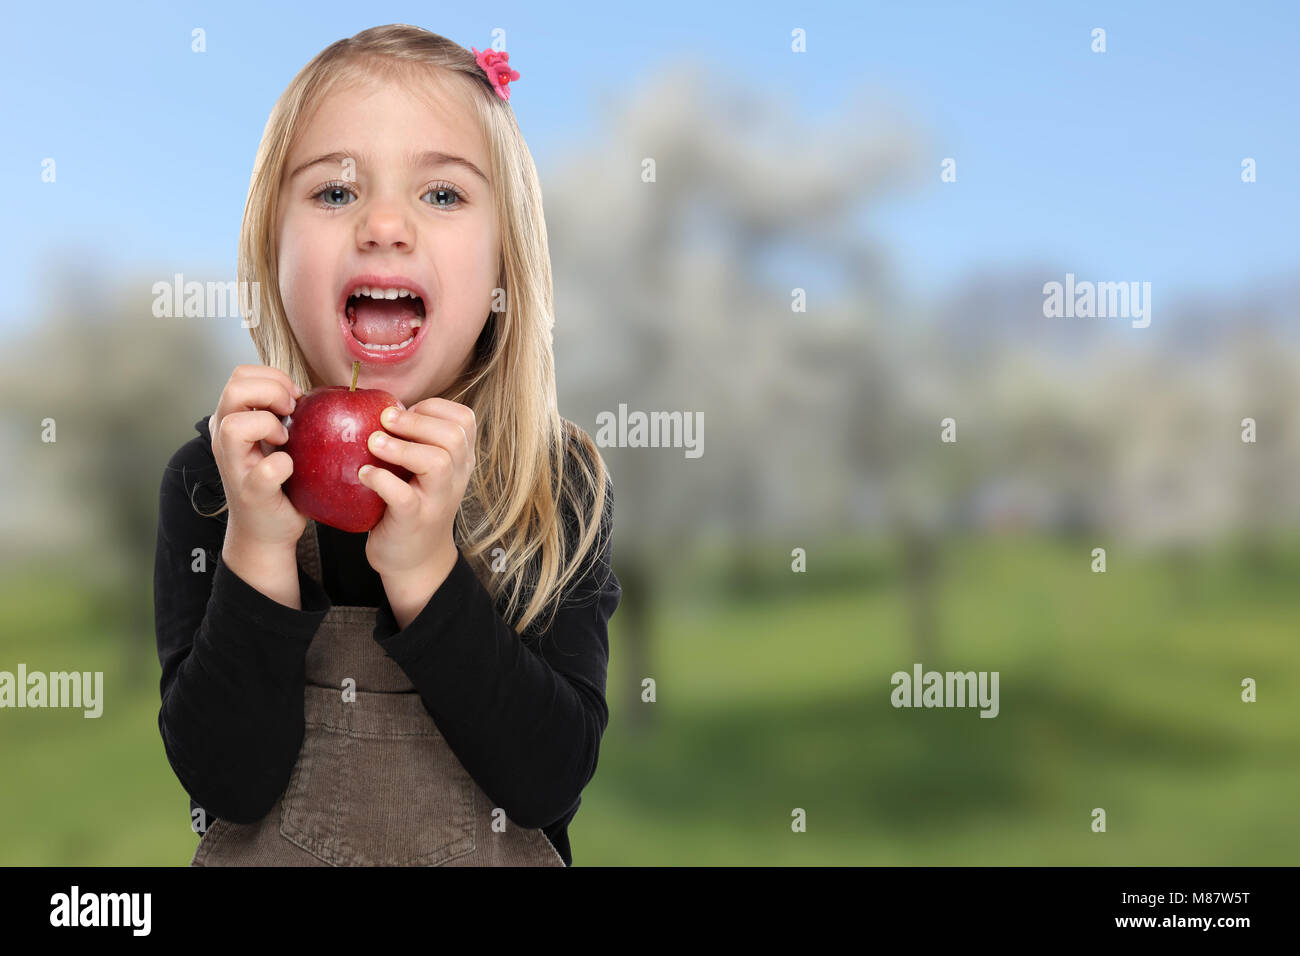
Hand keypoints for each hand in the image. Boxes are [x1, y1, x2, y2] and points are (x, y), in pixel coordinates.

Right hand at [208, 364, 306, 552]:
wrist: (266, 531)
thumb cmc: (276, 481)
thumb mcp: (275, 439)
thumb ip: (281, 413)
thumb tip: (310, 391)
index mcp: (230, 420)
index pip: (240, 375)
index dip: (272, 377)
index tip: (295, 397)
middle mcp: (223, 439)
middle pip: (234, 389)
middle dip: (271, 391)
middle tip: (291, 411)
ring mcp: (234, 466)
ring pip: (234, 425)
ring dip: (268, 424)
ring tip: (285, 439)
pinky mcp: (251, 492)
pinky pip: (267, 469)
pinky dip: (283, 465)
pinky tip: (290, 468)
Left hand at [358, 397, 475, 616]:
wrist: (415, 560)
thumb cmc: (413, 504)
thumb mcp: (425, 470)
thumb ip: (416, 440)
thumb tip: (384, 405)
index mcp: (461, 460)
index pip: (464, 420)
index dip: (434, 408)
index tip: (407, 412)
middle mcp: (456, 478)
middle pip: (454, 436)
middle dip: (415, 422)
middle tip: (384, 420)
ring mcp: (438, 500)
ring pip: (436, 462)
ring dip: (400, 448)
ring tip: (373, 444)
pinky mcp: (414, 521)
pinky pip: (403, 495)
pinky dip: (381, 480)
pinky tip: (365, 474)